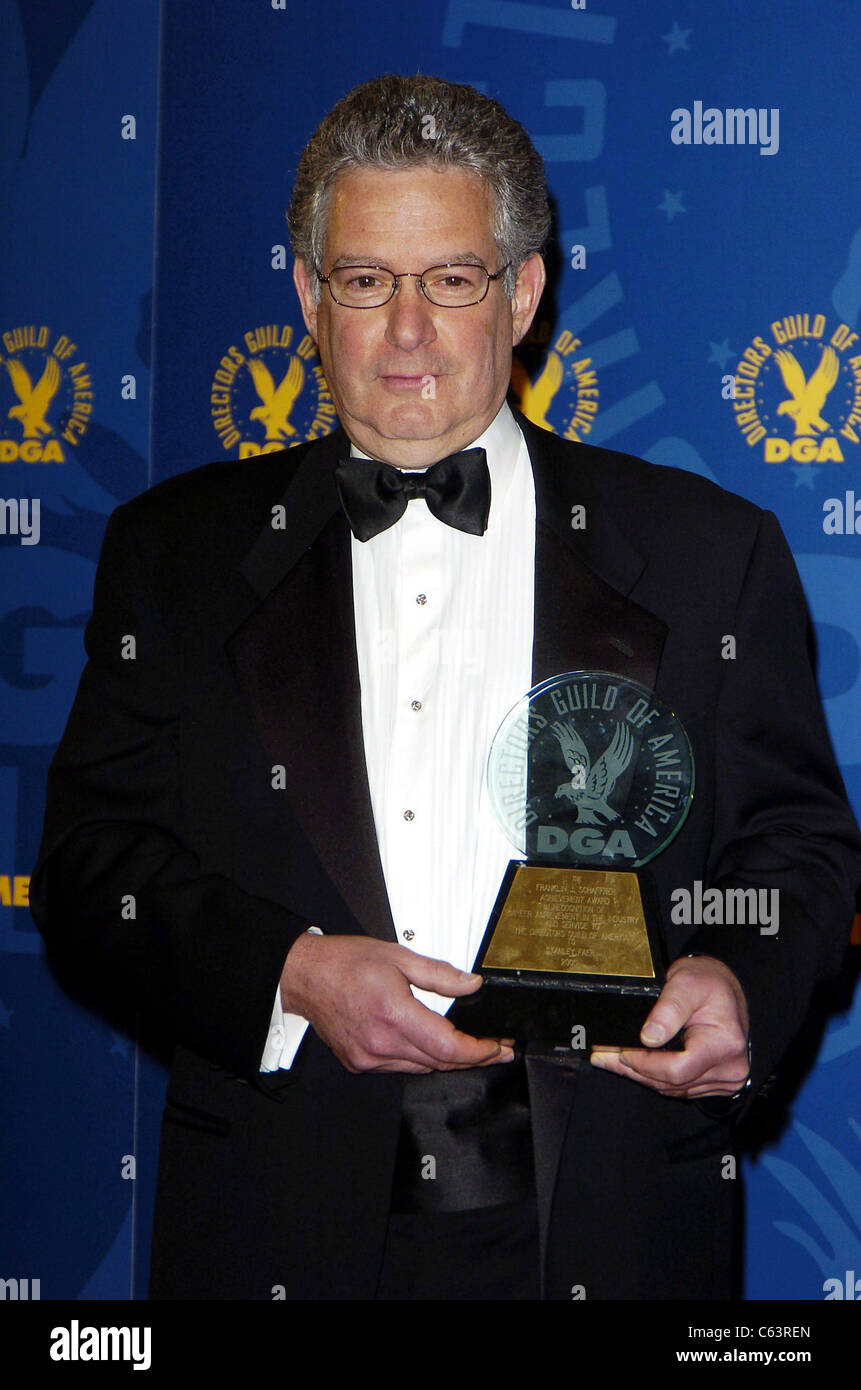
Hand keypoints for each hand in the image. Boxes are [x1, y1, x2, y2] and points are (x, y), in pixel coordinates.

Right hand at [279, 932, 514, 1073]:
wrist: (304, 976)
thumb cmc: (344, 962)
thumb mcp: (398, 956)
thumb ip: (439, 974)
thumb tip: (471, 984)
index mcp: (393, 1014)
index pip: (448, 1047)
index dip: (478, 1051)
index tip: (497, 1048)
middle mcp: (380, 1043)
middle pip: (439, 1062)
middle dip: (472, 1057)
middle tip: (495, 1049)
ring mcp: (368, 1058)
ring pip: (422, 1068)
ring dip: (447, 1059)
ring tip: (470, 1048)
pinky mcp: (359, 1063)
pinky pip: (400, 1066)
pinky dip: (420, 1058)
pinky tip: (428, 1045)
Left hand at [589, 955, 749, 1098]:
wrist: (724, 987)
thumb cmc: (707, 981)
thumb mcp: (686, 983)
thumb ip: (668, 1009)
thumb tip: (648, 1037)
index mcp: (724, 1044)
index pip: (677, 1069)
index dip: (644, 1064)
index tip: (621, 1051)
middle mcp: (729, 1068)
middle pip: (672, 1083)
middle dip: (634, 1069)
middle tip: (602, 1056)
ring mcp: (724, 1078)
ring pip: (673, 1088)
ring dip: (640, 1075)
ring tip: (610, 1059)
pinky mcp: (716, 1082)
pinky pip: (679, 1086)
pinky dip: (655, 1076)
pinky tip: (633, 1065)